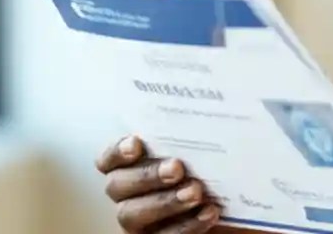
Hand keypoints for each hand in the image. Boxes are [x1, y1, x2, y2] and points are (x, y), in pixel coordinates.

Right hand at [96, 135, 222, 233]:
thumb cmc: (207, 172)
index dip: (117, 152)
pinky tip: (209, 212)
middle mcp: (127, 195)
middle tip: (176, 168)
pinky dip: (187, 225)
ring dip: (166, 202)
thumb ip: (189, 140)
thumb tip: (207, 109)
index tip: (136, 143)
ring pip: (134, 214)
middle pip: (118, 185)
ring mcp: (138, 222)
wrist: (223, 203)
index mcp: (129, 168)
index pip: (108, 160)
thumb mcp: (198, 153)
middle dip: (147, 175)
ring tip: (196, 191)